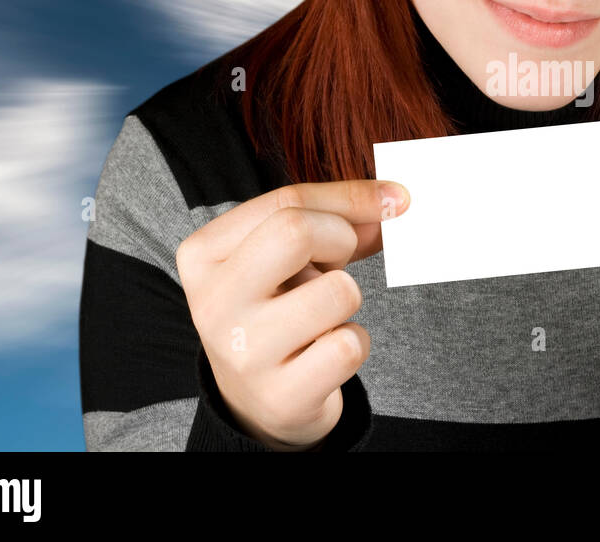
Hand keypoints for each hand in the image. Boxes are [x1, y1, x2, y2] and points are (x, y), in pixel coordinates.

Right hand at [175, 180, 409, 450]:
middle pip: (296, 233)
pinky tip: (327, 354)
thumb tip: (391, 202)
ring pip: (338, 292)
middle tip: (339, 262)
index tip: (394, 199)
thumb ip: (333, 221)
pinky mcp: (281, 396)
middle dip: (340, 239)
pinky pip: (350, 345)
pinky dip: (354, 342)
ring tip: (322, 316)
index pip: (286, 203)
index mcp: (204, 255)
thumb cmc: (275, 309)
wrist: (254, 401)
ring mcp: (244, 353)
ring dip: (348, 300)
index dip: (350, 198)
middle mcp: (214, 302)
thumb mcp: (285, 257)